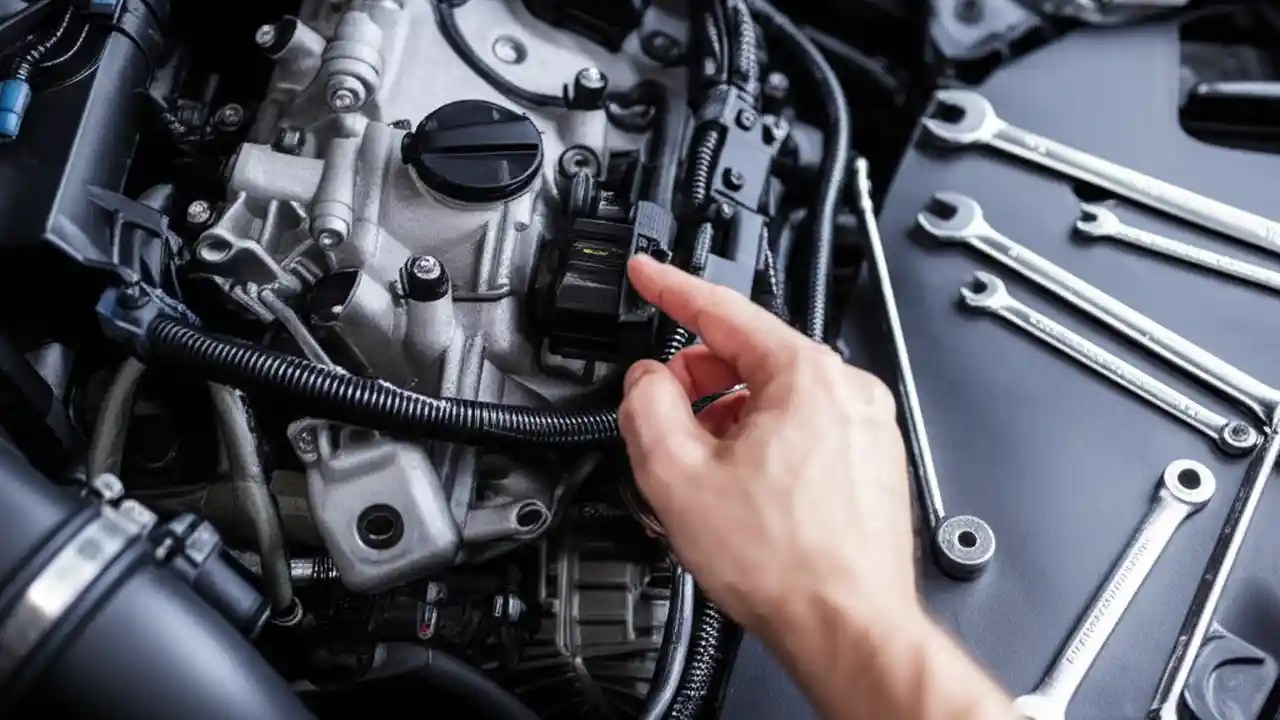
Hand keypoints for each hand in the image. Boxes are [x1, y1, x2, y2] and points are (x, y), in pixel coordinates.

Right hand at [619, 255, 918, 637]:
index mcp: (805, 376)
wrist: (848, 627)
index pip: (722, 310)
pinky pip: (805, 429)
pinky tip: (744, 488)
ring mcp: (866, 427)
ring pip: (776, 397)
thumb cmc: (785, 564)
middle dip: (697, 378)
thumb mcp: (678, 476)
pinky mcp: (871, 461)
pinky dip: (765, 442)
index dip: (670, 288)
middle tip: (661, 411)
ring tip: (705, 469)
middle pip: (750, 356)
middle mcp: (846, 391)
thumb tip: (645, 380)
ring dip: (729, 417)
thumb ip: (646, 407)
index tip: (647, 273)